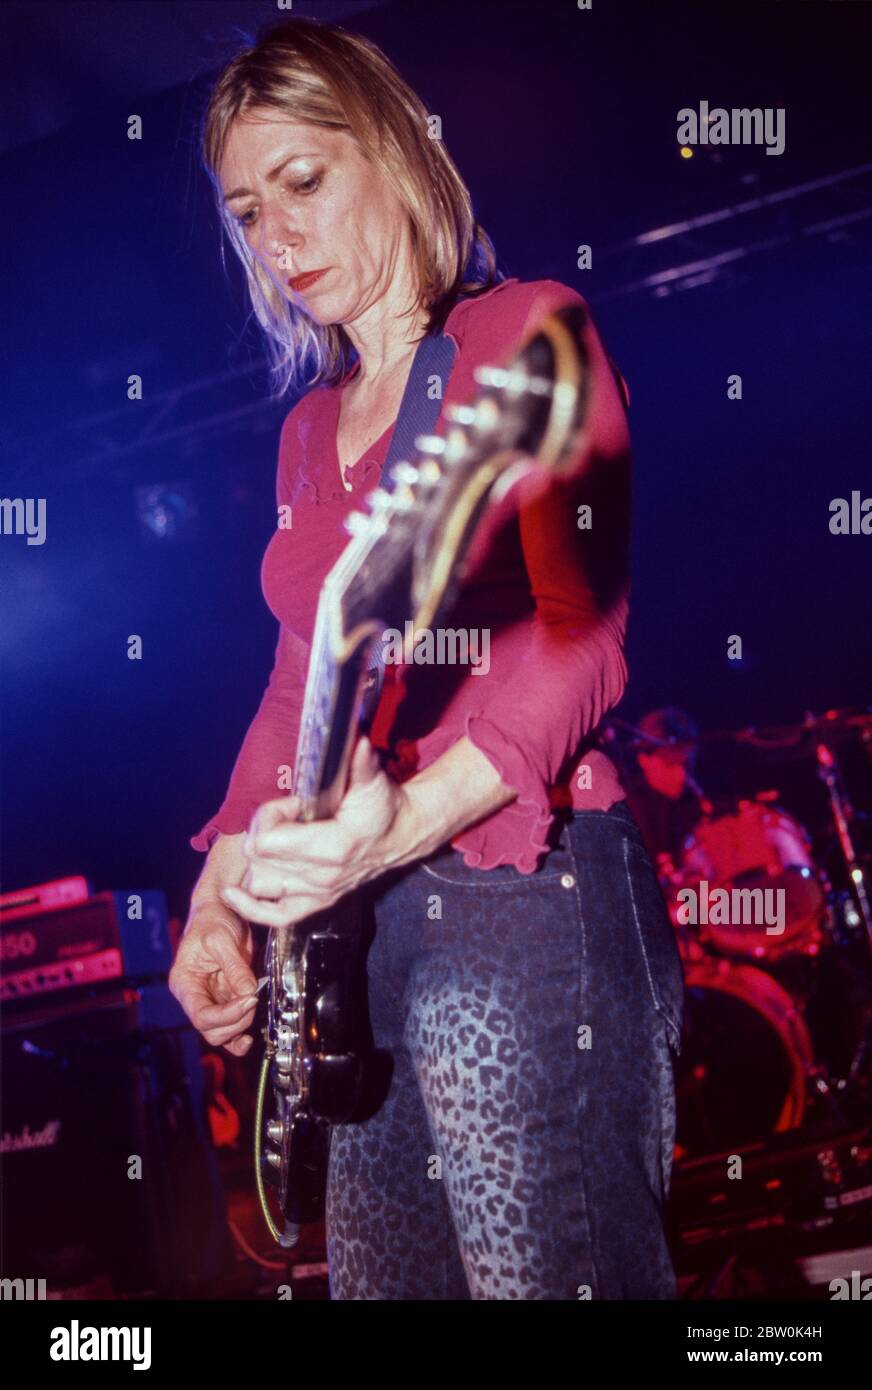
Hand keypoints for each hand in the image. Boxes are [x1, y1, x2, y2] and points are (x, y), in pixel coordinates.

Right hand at [168, 906, 258, 1056]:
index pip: (201, 1016)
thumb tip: (249, 993)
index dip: (226, 1015)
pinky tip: (250, 1035)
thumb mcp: (221, 939)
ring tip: (255, 1002)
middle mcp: (195, 995)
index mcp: (184, 983)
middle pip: (211, 1030)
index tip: (249, 1000)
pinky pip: (231, 1024)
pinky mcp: (227, 996)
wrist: (222, 908)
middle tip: (254, 1000)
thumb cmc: (212, 918)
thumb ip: (235, 968)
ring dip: (241, 1025)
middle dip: (236, 1022)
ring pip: (222, 1032)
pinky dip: (240, 1031)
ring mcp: (211, 998)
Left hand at [219, 736, 406, 927]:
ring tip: (275, 841)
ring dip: (258, 861)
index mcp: (333, 847)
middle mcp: (322, 876)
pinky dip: (250, 907)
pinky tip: (233, 893)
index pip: (270, 839)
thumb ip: (361, 765)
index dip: (272, 814)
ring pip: (260, 882)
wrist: (401, 836)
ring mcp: (317, 893)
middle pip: (260, 859)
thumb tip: (359, 744)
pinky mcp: (314, 904)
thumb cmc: (383, 808)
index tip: (294, 803)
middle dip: (265, 831)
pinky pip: (274, 915)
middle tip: (289, 817)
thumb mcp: (373, 782)